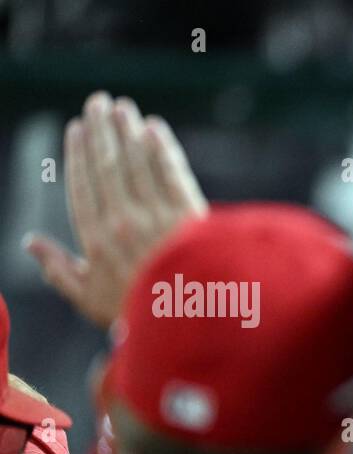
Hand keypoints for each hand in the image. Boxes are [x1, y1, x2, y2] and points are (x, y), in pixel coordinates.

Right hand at [24, 91, 207, 329]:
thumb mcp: (89, 299)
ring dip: (128, 132)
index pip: (84, 188)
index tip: (77, 129)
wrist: (196, 326)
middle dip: (102, 131)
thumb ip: (58, 270)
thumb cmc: (139, 316)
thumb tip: (30, 242)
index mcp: (97, 241)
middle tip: (98, 102)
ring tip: (122, 107)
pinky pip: (172, 174)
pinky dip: (162, 150)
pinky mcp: (190, 215)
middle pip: (108, 168)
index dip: (79, 156)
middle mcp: (123, 223)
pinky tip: (155, 129)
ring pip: (138, 165)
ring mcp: (158, 217)